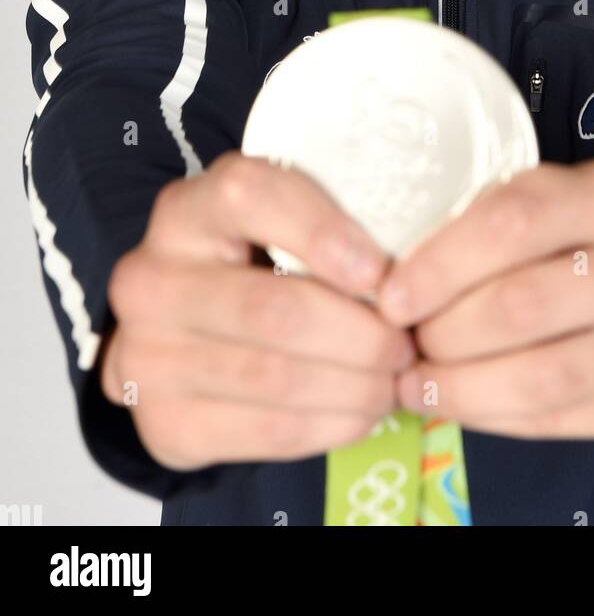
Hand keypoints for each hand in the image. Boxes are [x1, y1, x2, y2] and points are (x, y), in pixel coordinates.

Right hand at [100, 151, 415, 468]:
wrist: (178, 337)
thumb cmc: (250, 265)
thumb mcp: (275, 223)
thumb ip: (326, 226)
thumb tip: (411, 269)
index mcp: (186, 209)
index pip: (250, 196)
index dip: (322, 231)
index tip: (380, 271)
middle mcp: (151, 278)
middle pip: (274, 308)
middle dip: (360, 333)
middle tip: (407, 342)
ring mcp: (149, 355)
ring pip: (277, 377)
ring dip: (355, 386)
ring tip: (393, 379)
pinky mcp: (165, 422)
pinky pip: (268, 430)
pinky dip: (331, 425)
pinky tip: (361, 412)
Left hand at [376, 158, 593, 439]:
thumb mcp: (574, 197)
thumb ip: (504, 220)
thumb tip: (399, 275)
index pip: (516, 221)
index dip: (441, 263)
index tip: (391, 294)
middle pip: (521, 306)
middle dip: (442, 331)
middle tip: (401, 341)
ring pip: (540, 376)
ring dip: (460, 388)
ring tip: (415, 383)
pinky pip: (562, 419)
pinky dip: (497, 416)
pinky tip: (463, 404)